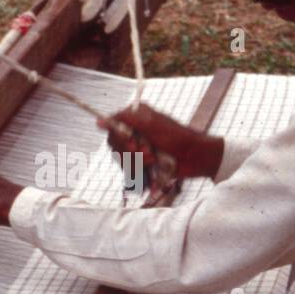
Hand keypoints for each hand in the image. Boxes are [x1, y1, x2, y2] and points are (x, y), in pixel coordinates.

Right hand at [97, 103, 223, 179]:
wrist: (195, 157)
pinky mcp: (143, 164)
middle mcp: (134, 132)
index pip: (112, 130)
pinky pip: (130, 173)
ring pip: (122, 162)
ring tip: (154, 162)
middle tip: (150, 154)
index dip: (121, 139)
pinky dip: (139, 175)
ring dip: (137, 165)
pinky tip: (150, 174)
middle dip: (132, 154)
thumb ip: (124, 119)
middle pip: (115, 147)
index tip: (134, 143)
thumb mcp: (150, 123)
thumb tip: (99, 121)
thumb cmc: (177, 137)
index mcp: (134, 118)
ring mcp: (138, 149)